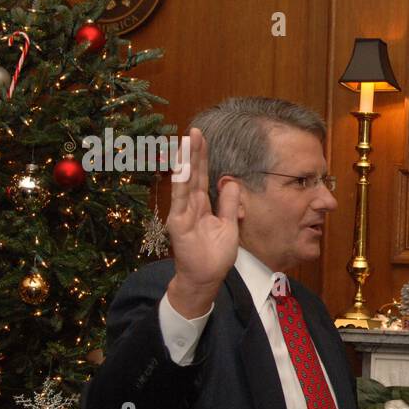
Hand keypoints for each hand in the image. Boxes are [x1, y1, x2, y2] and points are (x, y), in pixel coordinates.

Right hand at [166, 128, 239, 317]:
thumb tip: (230, 182)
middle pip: (192, 174)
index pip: (202, 176)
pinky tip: (181, 167)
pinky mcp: (178, 223)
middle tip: (194, 130)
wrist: (206, 278)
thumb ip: (228, 204)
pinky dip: (180, 183)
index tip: (201, 138)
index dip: (202, 158)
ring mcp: (182, 213)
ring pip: (185, 182)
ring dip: (185, 162)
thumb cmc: (216, 255)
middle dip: (193, 152)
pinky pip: (180, 200)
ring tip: (186, 141)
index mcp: (202, 205)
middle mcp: (190, 205)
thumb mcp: (229, 225)